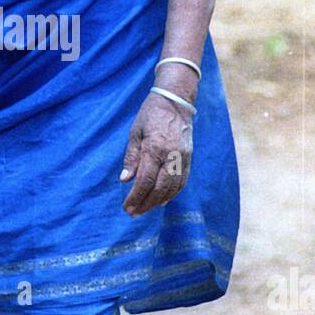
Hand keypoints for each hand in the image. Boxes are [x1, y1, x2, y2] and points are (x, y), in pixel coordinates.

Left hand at [120, 93, 192, 216]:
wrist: (175, 101)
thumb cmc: (151, 115)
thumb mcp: (135, 132)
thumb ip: (131, 158)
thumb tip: (125, 180)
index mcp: (154, 148)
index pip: (145, 180)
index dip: (136, 197)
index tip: (126, 207)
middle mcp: (171, 156)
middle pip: (160, 188)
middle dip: (146, 203)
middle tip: (134, 213)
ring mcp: (183, 158)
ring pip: (172, 187)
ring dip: (158, 201)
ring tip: (145, 209)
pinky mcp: (189, 158)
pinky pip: (182, 181)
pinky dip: (173, 193)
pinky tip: (163, 200)